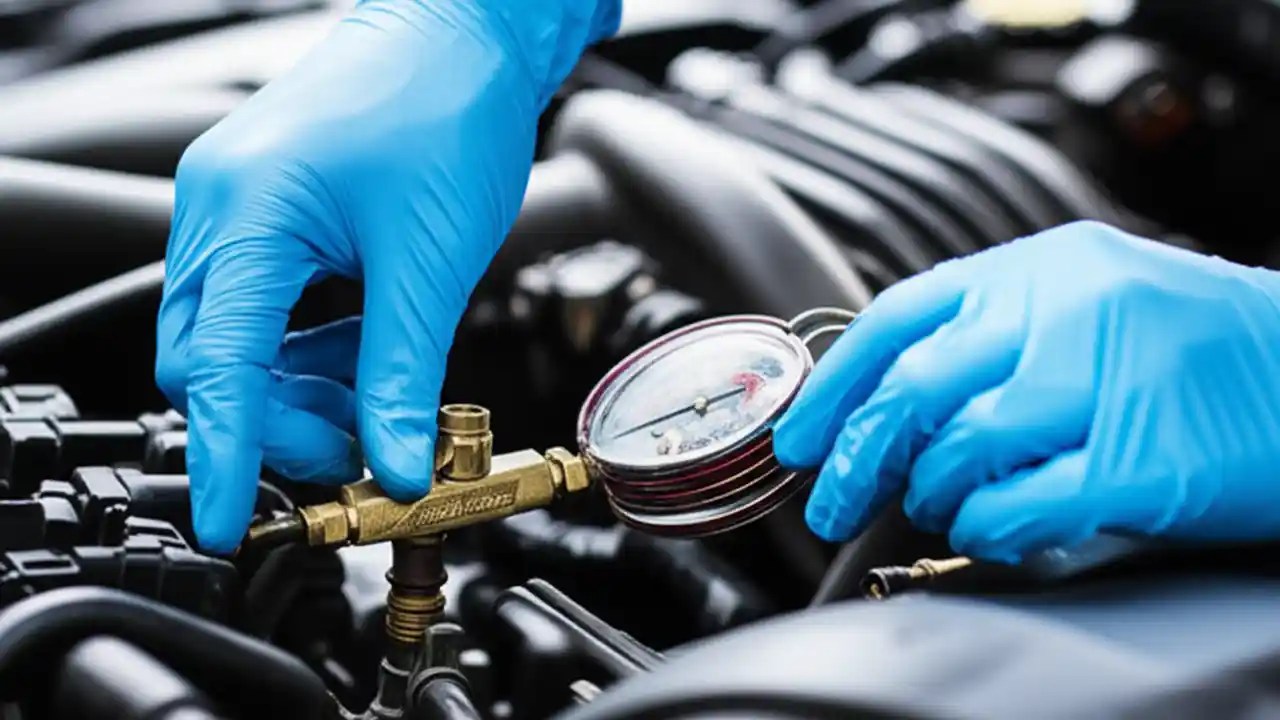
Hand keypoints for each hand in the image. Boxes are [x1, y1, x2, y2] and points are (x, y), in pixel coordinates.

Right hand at [155, 0, 620, 552]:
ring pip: (236, 339)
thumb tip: (397, 464)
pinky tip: (363, 356)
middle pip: (210, 362)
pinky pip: (265, 306)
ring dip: (296, 390)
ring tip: (372, 406)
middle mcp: (220, 210)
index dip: (224, 456)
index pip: (214, 367)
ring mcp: (238, 208)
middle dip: (275, 424)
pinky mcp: (269, 211)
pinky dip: (308, 350)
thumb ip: (403, 374)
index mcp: (246, 216)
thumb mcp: (430, 262)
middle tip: (356, 452)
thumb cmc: (446, 107)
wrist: (466, 32)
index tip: (231, 522)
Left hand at [773, 221, 1279, 563]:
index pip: (899, 316)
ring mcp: (1107, 382)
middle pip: (913, 388)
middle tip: (831, 500)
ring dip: (927, 491)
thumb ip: (992, 333)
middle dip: (855, 456)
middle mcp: (1067, 311)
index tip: (801, 437)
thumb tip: (884, 401)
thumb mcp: (1086, 301)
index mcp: (1042, 266)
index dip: (833, 384)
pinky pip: (1017, 504)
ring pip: (958, 446)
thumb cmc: (1196, 346)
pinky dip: (983, 525)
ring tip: (935, 504)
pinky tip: (988, 526)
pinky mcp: (1141, 460)